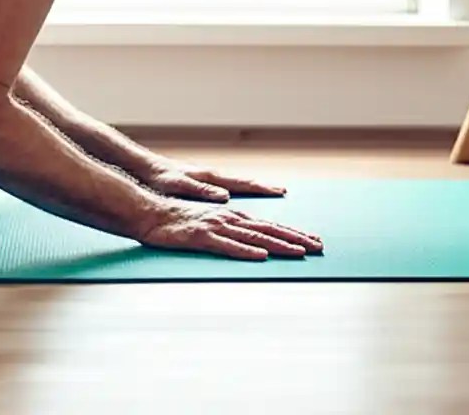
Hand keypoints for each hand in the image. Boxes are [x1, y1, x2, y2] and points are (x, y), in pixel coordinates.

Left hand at [133, 157, 286, 202]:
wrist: (145, 167)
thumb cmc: (160, 178)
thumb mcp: (179, 186)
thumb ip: (202, 191)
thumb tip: (225, 196)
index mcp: (210, 178)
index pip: (242, 184)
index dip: (262, 189)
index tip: (280, 191)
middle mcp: (213, 176)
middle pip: (245, 182)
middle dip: (265, 187)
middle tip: (284, 192)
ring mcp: (208, 178)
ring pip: (237, 184)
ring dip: (254, 188)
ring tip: (271, 192)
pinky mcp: (202, 182)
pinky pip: (227, 186)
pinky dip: (240, 189)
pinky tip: (242, 195)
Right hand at [138, 199, 323, 260]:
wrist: (150, 213)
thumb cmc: (178, 220)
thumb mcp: (209, 222)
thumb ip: (230, 230)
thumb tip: (254, 243)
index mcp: (232, 215)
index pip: (269, 225)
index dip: (292, 232)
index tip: (313, 239)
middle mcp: (229, 218)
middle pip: (268, 229)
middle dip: (295, 238)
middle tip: (319, 246)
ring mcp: (216, 227)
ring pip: (253, 237)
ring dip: (278, 245)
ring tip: (299, 252)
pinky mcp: (202, 237)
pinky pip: (227, 246)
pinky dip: (245, 251)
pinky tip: (260, 257)